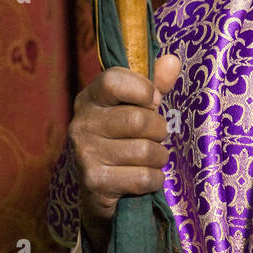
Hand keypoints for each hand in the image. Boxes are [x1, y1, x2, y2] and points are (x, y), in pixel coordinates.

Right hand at [69, 53, 180, 252]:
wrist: (101, 192)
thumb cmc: (123, 141)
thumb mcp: (138, 108)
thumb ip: (155, 84)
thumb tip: (171, 61)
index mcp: (90, 99)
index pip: (113, 79)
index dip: (142, 89)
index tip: (152, 101)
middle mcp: (81, 124)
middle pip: (138, 119)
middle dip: (159, 131)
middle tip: (156, 137)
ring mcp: (85, 154)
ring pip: (145, 151)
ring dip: (159, 157)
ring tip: (150, 159)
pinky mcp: (94, 182)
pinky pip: (143, 177)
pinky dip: (154, 179)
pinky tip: (145, 178)